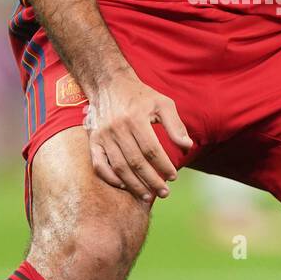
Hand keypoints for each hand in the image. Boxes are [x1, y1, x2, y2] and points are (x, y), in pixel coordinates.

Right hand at [85, 72, 192, 203]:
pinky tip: (125, 185)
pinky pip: (99, 165)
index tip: (173, 177)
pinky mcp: (93, 140)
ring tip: (148, 196)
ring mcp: (103, 135)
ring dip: (134, 184)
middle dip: (152, 181)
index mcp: (135, 118)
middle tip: (165, 192)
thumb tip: (187, 146)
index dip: (164, 166)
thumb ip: (175, 125)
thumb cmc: (141, 96)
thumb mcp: (163, 103)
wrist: (110, 84)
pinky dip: (110, 178)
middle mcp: (117, 128)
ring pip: (119, 167)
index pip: (152, 150)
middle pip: (136, 162)